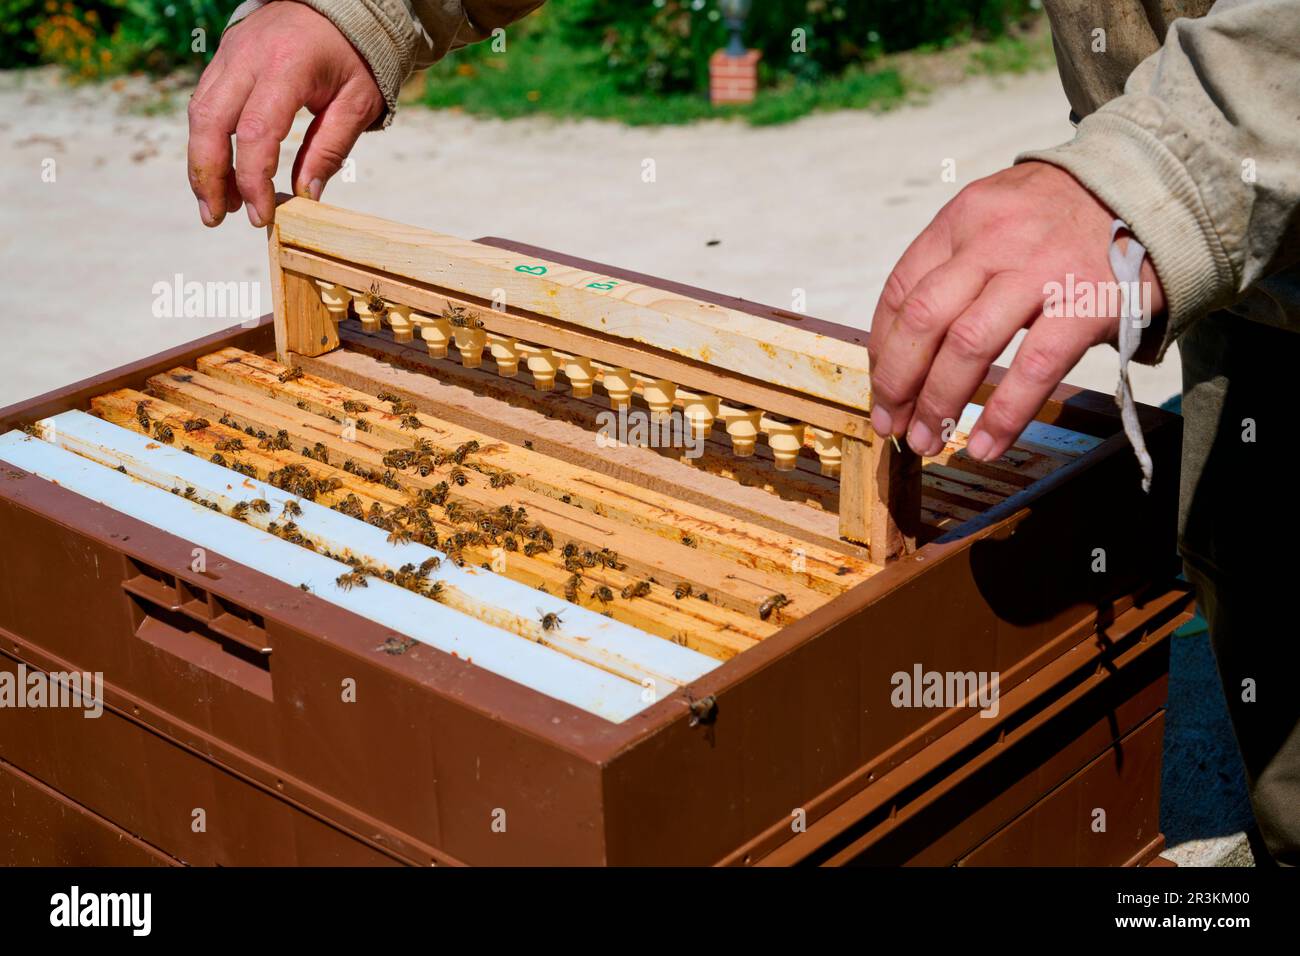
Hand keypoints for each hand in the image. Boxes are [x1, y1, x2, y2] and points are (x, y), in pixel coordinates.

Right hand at [187, 1, 383, 227]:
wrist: (338, 2)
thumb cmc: (354, 54)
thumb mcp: (357, 102)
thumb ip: (329, 149)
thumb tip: (305, 198)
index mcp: (287, 67)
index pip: (256, 133)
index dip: (252, 180)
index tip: (260, 216)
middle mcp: (248, 58)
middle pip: (210, 123)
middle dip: (209, 176)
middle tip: (217, 218)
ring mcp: (230, 54)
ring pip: (198, 113)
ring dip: (202, 163)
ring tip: (218, 204)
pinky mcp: (223, 58)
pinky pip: (203, 102)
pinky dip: (206, 140)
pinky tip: (220, 171)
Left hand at [867, 161, 1165, 461]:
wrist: (1157, 191)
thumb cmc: (1065, 220)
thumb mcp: (1000, 217)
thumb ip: (958, 265)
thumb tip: (911, 348)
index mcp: (964, 218)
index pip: (902, 289)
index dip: (883, 347)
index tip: (881, 386)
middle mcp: (994, 239)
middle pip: (923, 320)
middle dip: (897, 381)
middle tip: (891, 422)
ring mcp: (1040, 270)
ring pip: (967, 345)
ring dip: (938, 403)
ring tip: (927, 441)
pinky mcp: (1085, 303)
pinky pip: (1032, 368)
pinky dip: (1002, 414)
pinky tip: (984, 445)